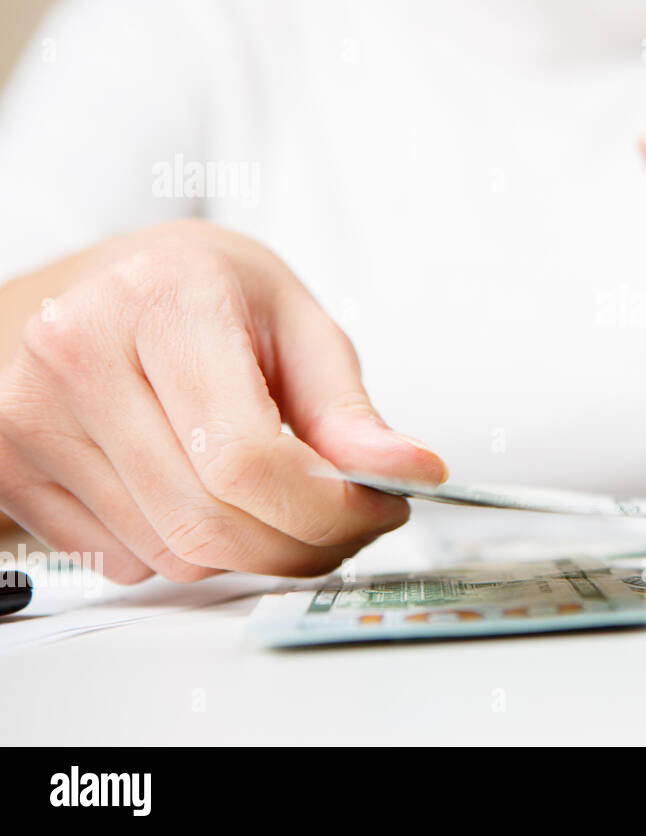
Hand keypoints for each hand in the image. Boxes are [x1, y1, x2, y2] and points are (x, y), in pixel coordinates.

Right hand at [0, 220, 446, 582]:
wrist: (101, 282)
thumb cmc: (198, 291)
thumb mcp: (295, 321)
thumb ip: (348, 409)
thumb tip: (407, 473)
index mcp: (161, 302)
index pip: (245, 459)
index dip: (326, 509)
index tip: (377, 509)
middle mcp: (78, 356)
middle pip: (207, 521)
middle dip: (300, 544)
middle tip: (345, 523)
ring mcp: (29, 417)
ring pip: (171, 554)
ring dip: (246, 550)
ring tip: (273, 497)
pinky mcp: (7, 469)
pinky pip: (124, 562)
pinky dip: (185, 549)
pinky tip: (200, 493)